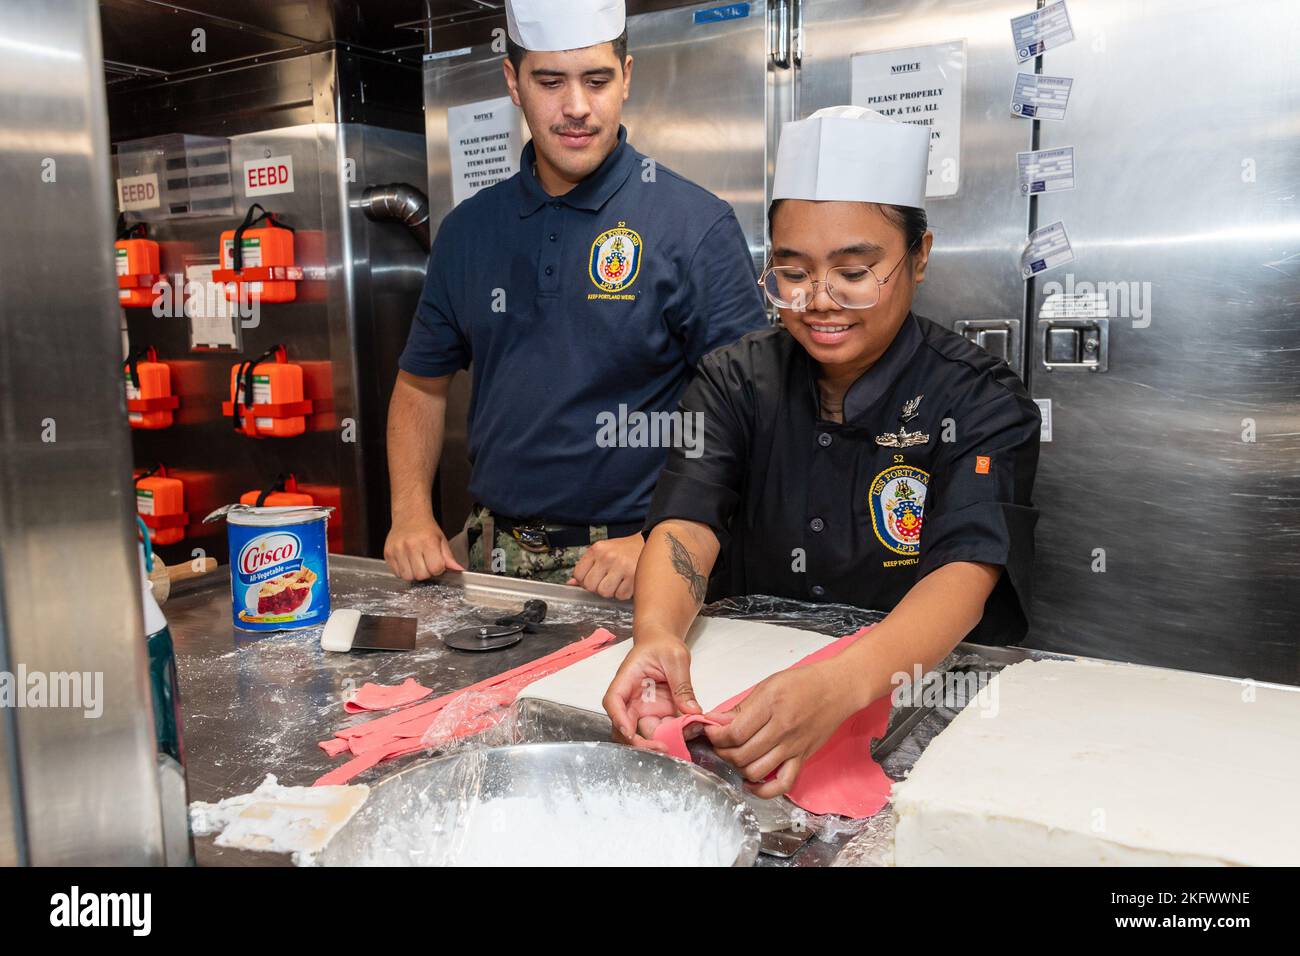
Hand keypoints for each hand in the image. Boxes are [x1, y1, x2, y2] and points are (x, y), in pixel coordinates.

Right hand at [383, 512, 463, 580]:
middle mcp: (411, 545)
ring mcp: (397, 550)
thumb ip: (449, 557)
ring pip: (407, 577)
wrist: (409, 516)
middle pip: (421, 575)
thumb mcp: (441, 540)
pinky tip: (407, 561)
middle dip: (426, 572)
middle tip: (426, 563)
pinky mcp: (388, 553)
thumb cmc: (426, 529)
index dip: (438, 569)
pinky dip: (403, 571)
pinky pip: (396, 573)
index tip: (436, 563)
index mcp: (428, 542)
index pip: (435, 568)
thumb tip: (458, 570)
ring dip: (413, 573)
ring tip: (416, 563)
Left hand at [567, 533, 643, 599]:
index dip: (584, 580)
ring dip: (610, 591)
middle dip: (597, 587)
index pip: (578, 574)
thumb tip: (571, 583)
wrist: (649, 543)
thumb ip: (586, 566)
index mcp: (597, 549)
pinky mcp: (634, 577)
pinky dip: (623, 593)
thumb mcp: (602, 552)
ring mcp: (622, 566)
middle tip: (606, 580)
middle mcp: (608, 556)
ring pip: (605, 593)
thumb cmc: (623, 550)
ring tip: (617, 581)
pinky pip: (621, 595)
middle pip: (590, 586)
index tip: (593, 577)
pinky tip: (626, 583)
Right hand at [602, 628, 701, 750]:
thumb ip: (682, 685)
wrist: (663, 643)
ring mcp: (642, 708)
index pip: (613, 701)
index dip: (618, 718)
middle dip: (639, 741)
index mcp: (627, 679)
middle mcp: (631, 697)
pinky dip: (669, 736)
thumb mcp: (676, 659)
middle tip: (663, 748)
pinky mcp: (655, 713)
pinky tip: (684, 735)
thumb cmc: (662, 645)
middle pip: (625, 725)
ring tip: (677, 744)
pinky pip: (658, 730)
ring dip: (655, 742)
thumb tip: (692, 711)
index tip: (630, 731)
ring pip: (640, 732)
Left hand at [704, 661, 856, 799]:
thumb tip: (716, 721)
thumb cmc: (804, 682)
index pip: (734, 732)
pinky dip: (764, 790)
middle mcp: (782, 728)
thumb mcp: (768, 685)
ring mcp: (793, 746)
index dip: (716, 736)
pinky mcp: (803, 757)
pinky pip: (782, 783)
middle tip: (719, 744)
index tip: (710, 732)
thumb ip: (742, 707)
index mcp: (770, 705)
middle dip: (722, 752)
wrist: (838, 688)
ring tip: (734, 757)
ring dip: (738, 768)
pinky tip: (751, 783)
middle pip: (742, 754)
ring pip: (756, 771)